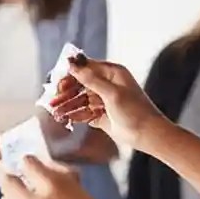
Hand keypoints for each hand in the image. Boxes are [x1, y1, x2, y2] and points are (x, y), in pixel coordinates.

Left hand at [0, 157, 140, 198]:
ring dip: (9, 197)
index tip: (25, 163)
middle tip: (4, 171)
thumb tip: (41, 168)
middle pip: (6, 181)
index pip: (26, 162)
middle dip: (3, 173)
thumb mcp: (78, 189)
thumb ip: (57, 176)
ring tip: (15, 198)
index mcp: (54, 185)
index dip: (25, 161)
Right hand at [46, 55, 167, 150]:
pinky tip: (64, 118)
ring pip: (81, 99)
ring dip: (67, 105)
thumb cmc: (134, 111)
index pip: (86, 67)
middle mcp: (108, 84)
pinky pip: (84, 112)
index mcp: (112, 73)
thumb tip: (71, 63)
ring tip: (55, 111)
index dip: (70, 73)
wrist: (147, 135)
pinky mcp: (102, 115)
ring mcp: (104, 100)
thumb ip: (90, 79)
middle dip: (66, 92)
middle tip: (52, 99)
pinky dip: (74, 115)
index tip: (56, 81)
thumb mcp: (111, 93)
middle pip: (80, 84)